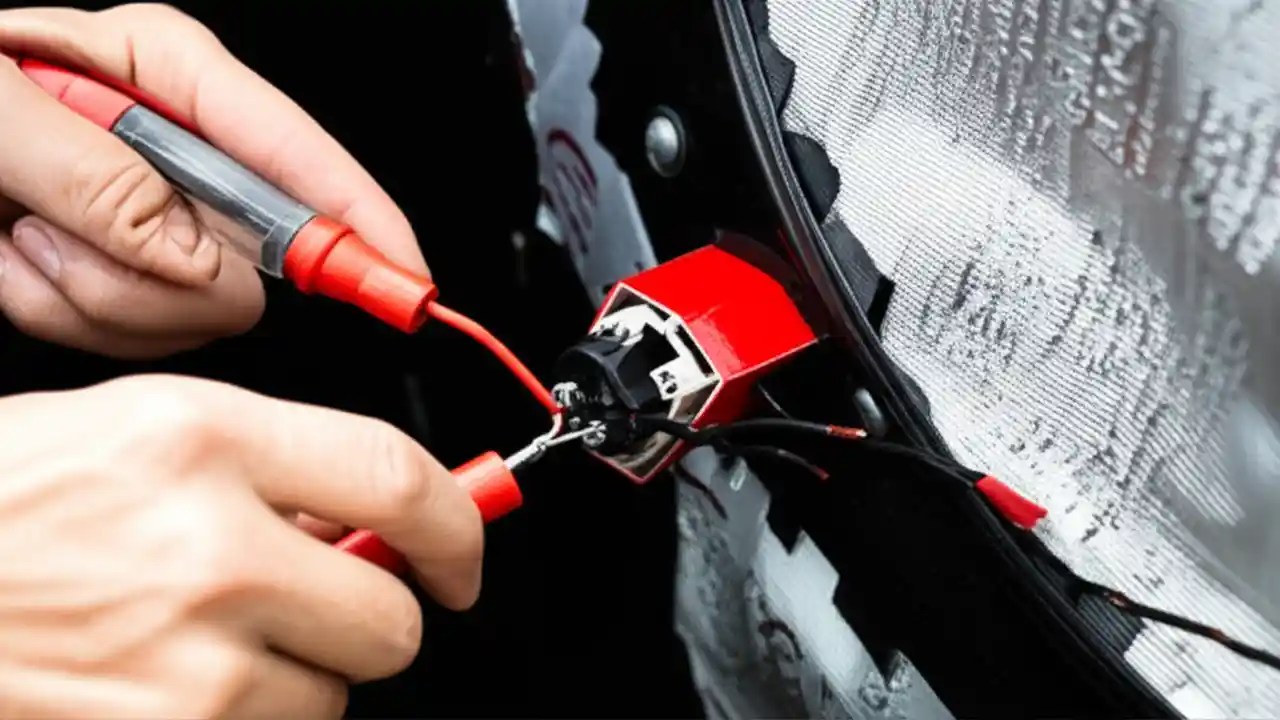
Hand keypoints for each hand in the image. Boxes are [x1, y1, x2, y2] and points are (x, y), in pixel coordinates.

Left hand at [0, 4, 426, 356]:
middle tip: (59, 238)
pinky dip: (60, 312)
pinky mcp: (116, 268)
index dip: (360, 219)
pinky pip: (133, 331)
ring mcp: (146, 215)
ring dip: (91, 295)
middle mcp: (171, 148)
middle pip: (249, 258)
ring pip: (193, 309)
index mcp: (164, 76)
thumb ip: (91, 175)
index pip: (297, 153)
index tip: (405, 280)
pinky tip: (14, 259)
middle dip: (153, 276)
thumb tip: (191, 250)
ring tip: (18, 238)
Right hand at [0, 374, 482, 718]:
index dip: (458, 526)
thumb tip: (374, 519)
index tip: (461, 554)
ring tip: (203, 641)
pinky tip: (174, 682)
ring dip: (296, 677)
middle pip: (391, 618)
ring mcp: (186, 661)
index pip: (398, 479)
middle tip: (318, 606)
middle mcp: (207, 548)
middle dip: (372, 619)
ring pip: (332, 698)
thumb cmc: (3, 500)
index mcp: (204, 441)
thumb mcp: (137, 430)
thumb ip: (272, 466)